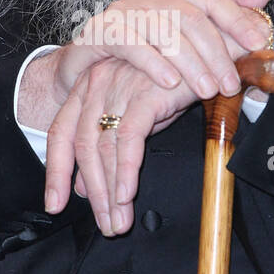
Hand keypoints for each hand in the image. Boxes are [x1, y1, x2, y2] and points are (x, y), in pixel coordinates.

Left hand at [44, 0, 273, 232]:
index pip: (62, 133)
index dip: (56, 171)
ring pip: (103, 148)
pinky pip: (128, 139)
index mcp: (92, 86)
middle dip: (92, 192)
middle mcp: (98, 84)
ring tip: (118, 222)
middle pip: (80, 145)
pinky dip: (126, 170)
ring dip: (109, 191)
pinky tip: (127, 195)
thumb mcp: (143, 114)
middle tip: (105, 226)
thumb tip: (92, 185)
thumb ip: (116, 144)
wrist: (217, 47)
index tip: (56, 205)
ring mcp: (118, 87)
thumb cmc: (182, 79)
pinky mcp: (143, 92)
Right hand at [58, 0, 273, 103]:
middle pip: (191, 18)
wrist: (87, 66)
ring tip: (207, 91)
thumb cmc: (143, 52)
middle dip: (216, 53)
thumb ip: (223, 14)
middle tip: (231, 84)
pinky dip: (153, 63)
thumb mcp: (187, 37)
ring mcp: (124, 10)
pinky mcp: (101, 29)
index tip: (259, 43)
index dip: (238, 18)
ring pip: (164, 31)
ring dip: (191, 64)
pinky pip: (131, 43)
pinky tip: (170, 82)